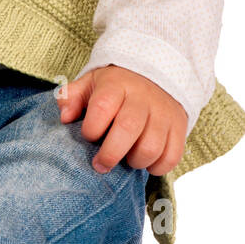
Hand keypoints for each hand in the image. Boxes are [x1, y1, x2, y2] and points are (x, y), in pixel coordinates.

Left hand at [56, 65, 186, 175]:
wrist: (156, 76)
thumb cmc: (116, 86)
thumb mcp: (90, 83)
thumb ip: (71, 97)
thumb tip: (65, 117)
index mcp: (117, 85)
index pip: (102, 107)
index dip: (91, 129)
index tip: (89, 136)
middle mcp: (143, 98)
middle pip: (128, 129)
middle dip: (110, 154)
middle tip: (100, 164)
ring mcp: (163, 113)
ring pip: (151, 147)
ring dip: (135, 162)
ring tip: (126, 159)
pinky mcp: (179, 127)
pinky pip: (172, 156)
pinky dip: (157, 167)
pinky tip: (146, 162)